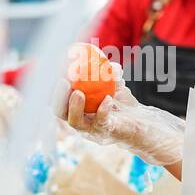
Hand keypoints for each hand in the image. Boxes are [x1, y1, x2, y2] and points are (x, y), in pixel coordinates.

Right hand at [50, 63, 182, 165]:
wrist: (141, 123)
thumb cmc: (124, 104)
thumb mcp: (116, 86)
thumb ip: (111, 74)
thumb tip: (108, 61)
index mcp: (77, 109)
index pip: (58, 100)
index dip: (53, 88)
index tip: (55, 71)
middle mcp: (80, 121)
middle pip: (61, 113)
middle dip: (58, 98)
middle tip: (62, 82)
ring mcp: (91, 130)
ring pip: (76, 122)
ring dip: (74, 107)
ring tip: (77, 93)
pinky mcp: (105, 133)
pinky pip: (101, 122)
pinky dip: (102, 110)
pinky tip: (107, 99)